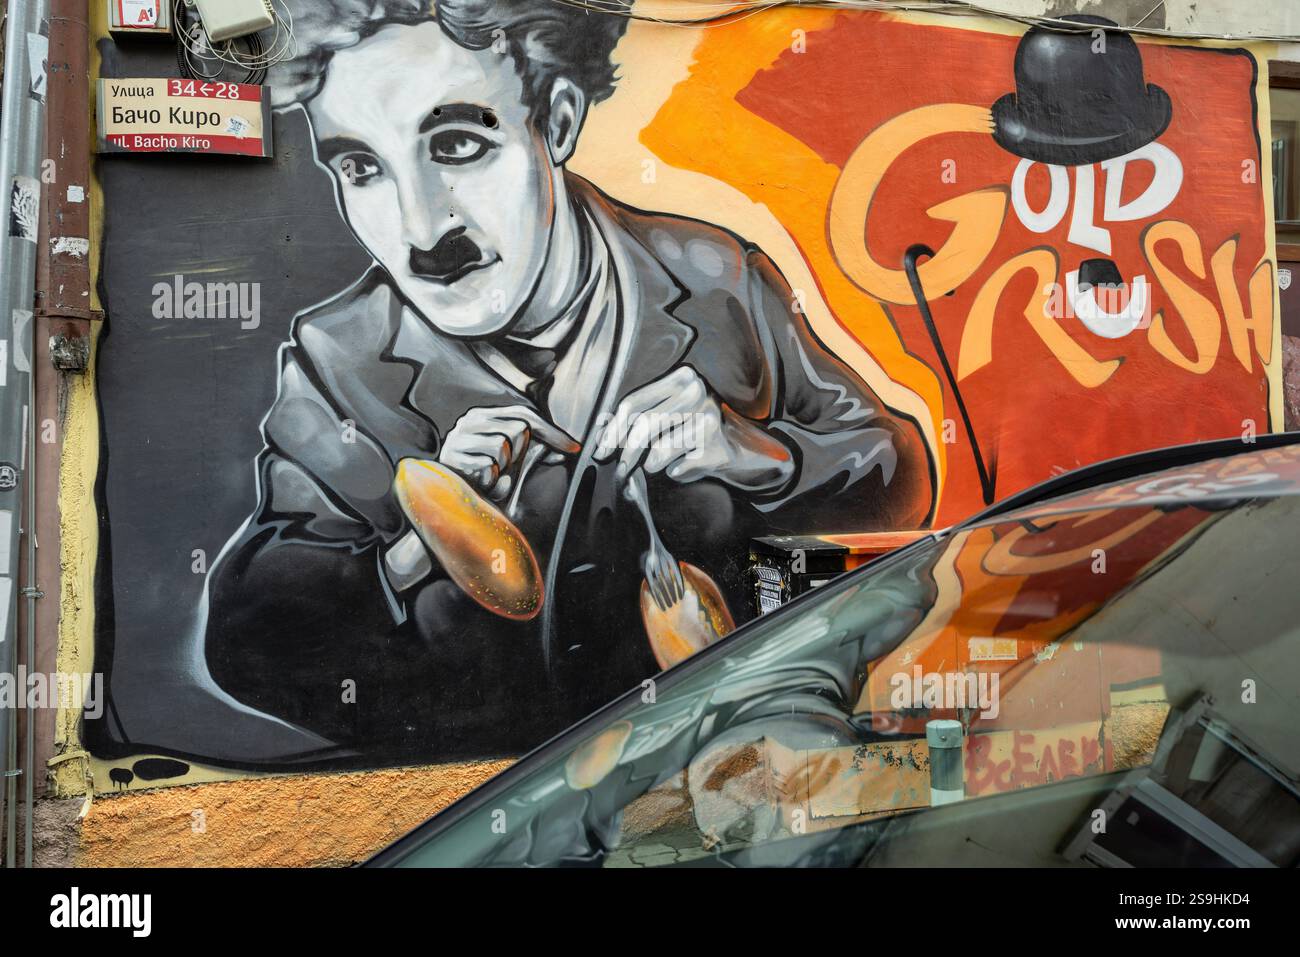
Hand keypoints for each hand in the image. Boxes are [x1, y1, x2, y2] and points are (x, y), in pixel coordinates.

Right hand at [438, 405, 579, 500]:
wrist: (453, 506)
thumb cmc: (485, 480)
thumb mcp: (513, 461)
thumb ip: (537, 449)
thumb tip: (570, 447)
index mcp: (484, 416)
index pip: (525, 415)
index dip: (552, 433)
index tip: (574, 449)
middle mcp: (469, 421)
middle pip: (517, 430)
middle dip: (518, 455)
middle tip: (503, 469)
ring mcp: (458, 438)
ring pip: (502, 447)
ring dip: (502, 470)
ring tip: (490, 478)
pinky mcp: (453, 458)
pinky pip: (489, 467)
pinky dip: (491, 482)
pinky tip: (480, 486)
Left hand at [593, 366, 794, 491]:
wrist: (744, 448)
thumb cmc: (697, 429)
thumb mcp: (668, 413)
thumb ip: (637, 416)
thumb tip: (600, 425)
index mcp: (681, 377)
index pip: (634, 403)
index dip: (613, 428)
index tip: (602, 449)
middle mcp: (697, 392)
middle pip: (645, 425)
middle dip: (626, 451)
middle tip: (619, 468)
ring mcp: (709, 418)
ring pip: (659, 450)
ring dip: (653, 464)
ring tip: (661, 463)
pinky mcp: (716, 447)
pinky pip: (677, 467)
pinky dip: (675, 472)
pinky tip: (687, 464)